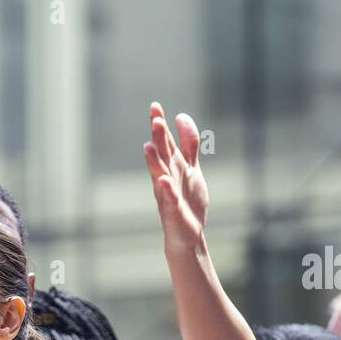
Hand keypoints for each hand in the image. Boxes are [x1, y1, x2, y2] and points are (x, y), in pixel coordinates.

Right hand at [142, 102, 208, 256]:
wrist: (188, 234)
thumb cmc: (187, 200)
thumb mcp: (191, 167)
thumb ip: (189, 144)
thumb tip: (181, 117)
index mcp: (172, 165)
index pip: (165, 141)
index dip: (160, 124)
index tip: (154, 105)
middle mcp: (166, 176)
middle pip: (161, 153)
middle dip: (158, 137)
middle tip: (155, 119)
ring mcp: (168, 193)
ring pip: (159, 173)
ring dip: (154, 161)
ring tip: (149, 146)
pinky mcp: (173, 210)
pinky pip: (169, 198)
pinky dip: (166, 189)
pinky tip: (163, 180)